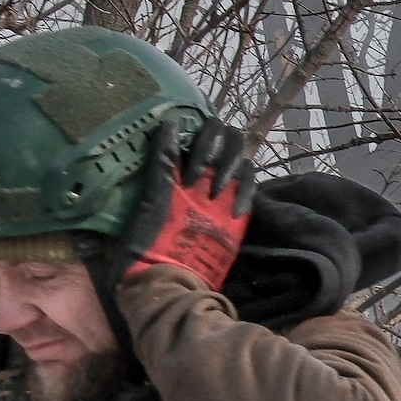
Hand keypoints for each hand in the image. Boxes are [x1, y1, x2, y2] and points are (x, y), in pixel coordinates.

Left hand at [119, 118, 255, 290]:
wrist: (165, 277)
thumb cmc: (149, 239)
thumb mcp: (152, 197)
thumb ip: (163, 161)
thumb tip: (169, 123)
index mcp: (181, 163)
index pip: (203, 131)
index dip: (203, 139)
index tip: (188, 170)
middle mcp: (204, 172)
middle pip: (229, 139)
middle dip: (220, 151)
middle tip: (203, 180)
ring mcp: (222, 191)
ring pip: (243, 160)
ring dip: (231, 169)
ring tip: (215, 193)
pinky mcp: (235, 211)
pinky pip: (251, 188)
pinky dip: (245, 193)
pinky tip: (232, 210)